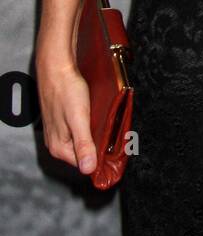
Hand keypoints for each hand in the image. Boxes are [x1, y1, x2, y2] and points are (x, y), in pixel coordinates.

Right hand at [36, 46, 97, 176]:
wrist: (56, 65)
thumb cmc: (66, 89)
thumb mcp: (79, 119)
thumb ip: (83, 144)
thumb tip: (88, 169)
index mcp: (59, 147)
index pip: (84, 164)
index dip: (100, 158)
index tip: (113, 150)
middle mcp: (55, 142)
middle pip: (82, 153)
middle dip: (97, 145)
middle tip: (110, 133)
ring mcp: (57, 130)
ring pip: (81, 140)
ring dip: (93, 134)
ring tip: (103, 123)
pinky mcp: (61, 119)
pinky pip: (78, 129)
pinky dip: (88, 125)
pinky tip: (93, 116)